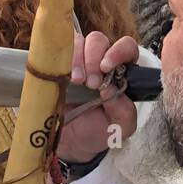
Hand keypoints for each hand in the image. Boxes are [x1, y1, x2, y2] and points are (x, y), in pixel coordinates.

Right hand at [58, 31, 139, 162]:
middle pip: (98, 40)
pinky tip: (61, 75)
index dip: (119, 51)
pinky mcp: (56, 63)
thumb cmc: (96, 130)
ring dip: (78, 58)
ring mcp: (75, 60)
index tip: (107, 67)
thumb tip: (111, 88)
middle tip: (92, 84)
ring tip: (76, 81)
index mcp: (118, 71)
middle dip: (94, 58)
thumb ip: (125, 111)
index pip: (126, 48)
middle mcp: (97, 61)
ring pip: (78, 41)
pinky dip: (60, 57)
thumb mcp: (119, 127)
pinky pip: (57, 48)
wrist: (67, 143)